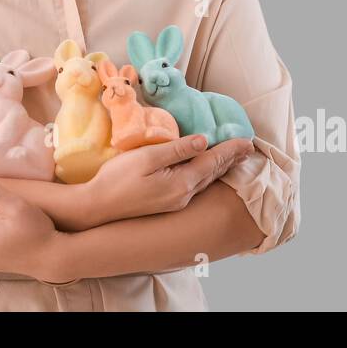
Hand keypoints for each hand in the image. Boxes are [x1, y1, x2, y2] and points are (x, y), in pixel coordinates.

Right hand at [84, 135, 255, 227]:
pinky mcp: (166, 203)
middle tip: (248, 148)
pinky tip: (206, 171)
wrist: (98, 206)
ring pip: (205, 181)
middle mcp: (183, 195)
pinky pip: (196, 185)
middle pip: (213, 173)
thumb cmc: (118, 178)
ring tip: (233, 158)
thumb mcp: (147, 157)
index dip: (230, 150)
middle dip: (231, 159)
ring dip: (221, 167)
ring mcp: (175, 202)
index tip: (248, 141)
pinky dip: (207, 174)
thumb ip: (177, 150)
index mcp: (182, 183)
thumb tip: (204, 141)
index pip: (213, 162)